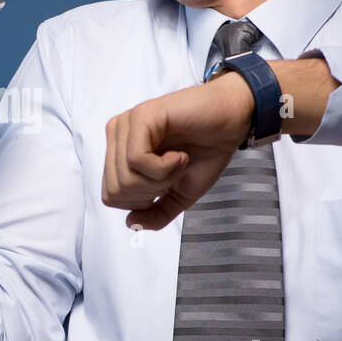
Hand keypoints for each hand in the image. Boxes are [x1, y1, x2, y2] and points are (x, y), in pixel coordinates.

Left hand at [102, 72, 254, 230]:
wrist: (231, 122)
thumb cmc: (205, 152)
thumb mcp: (179, 194)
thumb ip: (155, 213)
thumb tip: (132, 224)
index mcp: (119, 152)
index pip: (110, 196)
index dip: (142, 200)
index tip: (168, 181)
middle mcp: (117, 136)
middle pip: (115, 191)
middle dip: (152, 192)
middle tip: (176, 170)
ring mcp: (126, 124)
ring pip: (125, 178)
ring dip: (161, 179)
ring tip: (179, 159)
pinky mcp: (140, 117)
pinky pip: (136, 160)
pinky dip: (164, 167)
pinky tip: (180, 154)